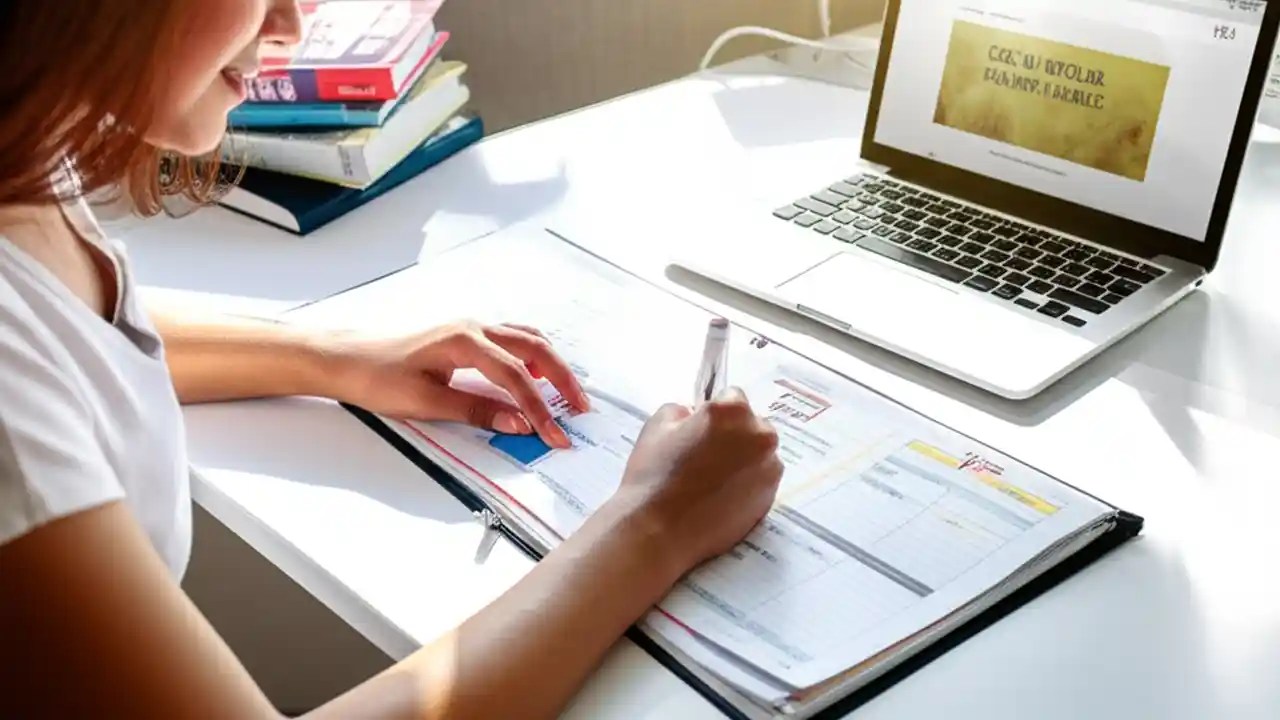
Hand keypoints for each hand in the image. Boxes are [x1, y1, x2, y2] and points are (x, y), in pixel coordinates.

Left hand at [326, 321, 589, 447]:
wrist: (347, 360)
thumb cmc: (378, 378)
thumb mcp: (425, 402)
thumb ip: (476, 411)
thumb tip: (518, 423)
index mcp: (464, 342)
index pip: (516, 377)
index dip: (540, 409)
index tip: (556, 435)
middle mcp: (474, 328)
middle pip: (535, 350)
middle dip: (562, 381)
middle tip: (580, 409)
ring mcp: (472, 328)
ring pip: (528, 340)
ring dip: (552, 365)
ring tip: (568, 393)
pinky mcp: (467, 336)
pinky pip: (514, 340)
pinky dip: (534, 356)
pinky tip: (539, 374)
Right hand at [610, 387, 783, 571]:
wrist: (658, 530)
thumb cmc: (654, 476)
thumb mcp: (657, 425)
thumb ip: (682, 410)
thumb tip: (694, 414)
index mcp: (732, 410)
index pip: (732, 397)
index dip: (715, 414)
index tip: (703, 429)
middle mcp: (759, 434)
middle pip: (752, 424)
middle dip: (734, 435)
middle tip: (706, 456)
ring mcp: (768, 467)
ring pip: (759, 453)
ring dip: (743, 459)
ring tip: (712, 480)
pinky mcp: (770, 496)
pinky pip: (761, 479)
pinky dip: (748, 483)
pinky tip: (720, 495)